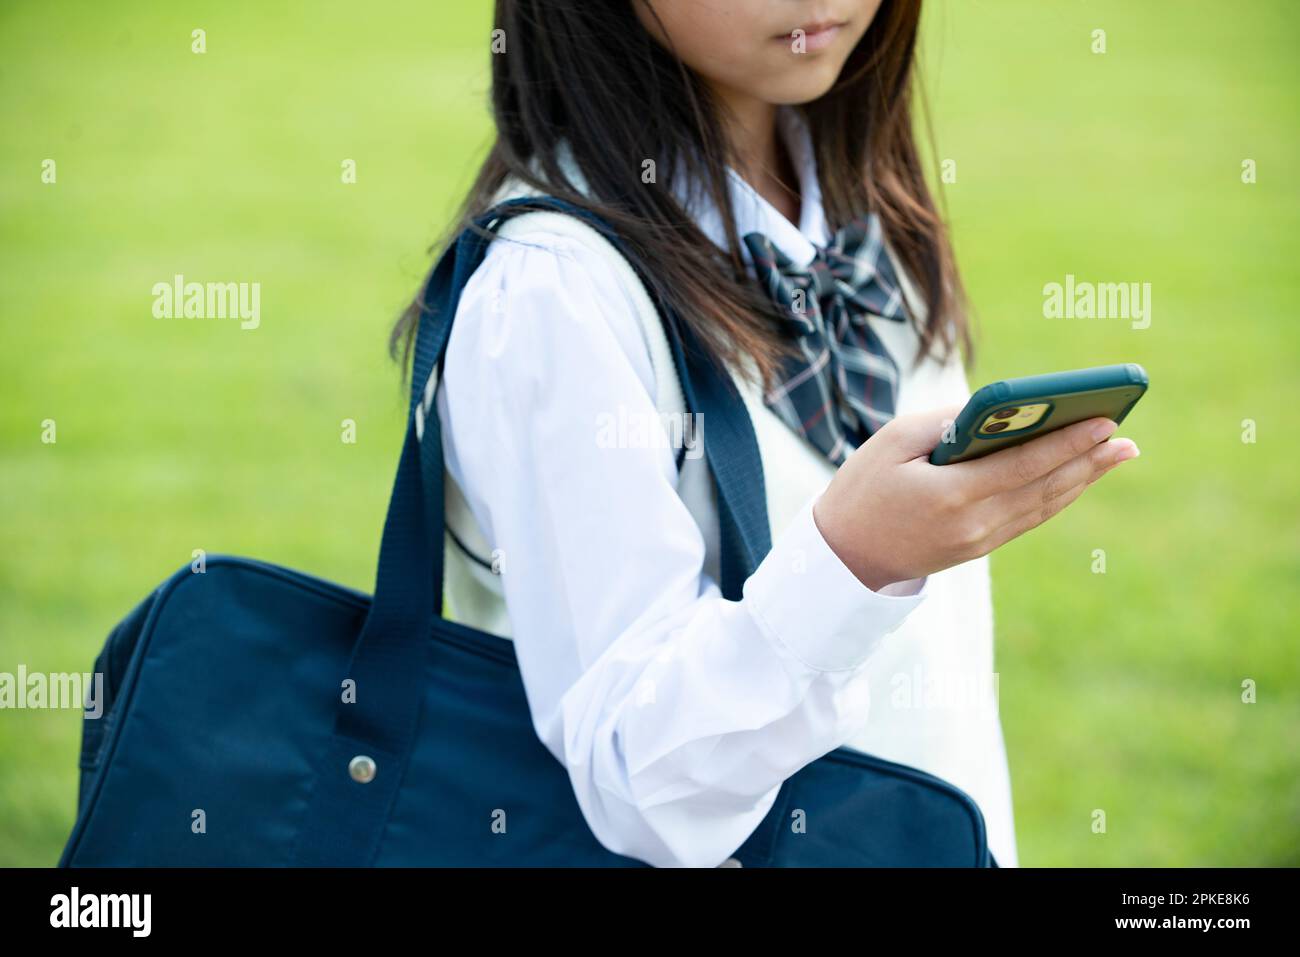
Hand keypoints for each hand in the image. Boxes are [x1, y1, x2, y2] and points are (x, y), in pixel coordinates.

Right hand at [812, 406, 1139, 590]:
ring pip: (1044, 506)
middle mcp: (974, 524)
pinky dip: (1058, 496)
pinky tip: (1077, 478)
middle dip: (1090, 460)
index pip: (1025, 465)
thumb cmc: (862, 489)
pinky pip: (1029, 518)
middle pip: (1045, 487)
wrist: (843, 557)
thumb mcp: (890, 442)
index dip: (1069, 442)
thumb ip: (944, 423)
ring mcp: (979, 541)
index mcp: (951, 495)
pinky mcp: (977, 548)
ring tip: (1117, 454)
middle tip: (1127, 437)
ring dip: (1084, 479)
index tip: (1105, 420)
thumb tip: (994, 413)